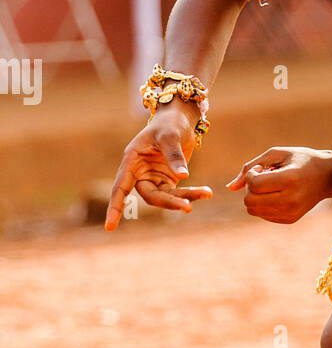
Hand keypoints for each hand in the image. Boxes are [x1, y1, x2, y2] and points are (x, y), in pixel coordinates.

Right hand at [104, 108, 212, 231]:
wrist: (179, 120)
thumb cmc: (169, 124)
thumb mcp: (170, 136)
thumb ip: (174, 155)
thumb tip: (183, 176)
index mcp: (131, 161)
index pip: (120, 188)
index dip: (115, 207)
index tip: (110, 227)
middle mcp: (139, 172)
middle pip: (150, 196)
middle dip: (169, 202)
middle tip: (187, 206)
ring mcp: (154, 178)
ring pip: (166, 197)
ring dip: (185, 197)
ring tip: (206, 193)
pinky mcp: (168, 181)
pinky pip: (178, 192)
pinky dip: (192, 193)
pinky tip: (206, 192)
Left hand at [226, 146, 331, 223]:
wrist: (327, 176)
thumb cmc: (300, 160)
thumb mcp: (277, 154)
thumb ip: (250, 166)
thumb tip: (230, 188)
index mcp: (290, 180)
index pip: (254, 185)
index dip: (251, 175)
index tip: (262, 168)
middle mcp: (291, 200)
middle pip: (250, 201)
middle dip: (250, 189)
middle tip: (263, 178)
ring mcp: (291, 212)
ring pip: (253, 211)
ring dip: (255, 197)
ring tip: (269, 186)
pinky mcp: (290, 219)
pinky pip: (263, 215)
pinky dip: (264, 204)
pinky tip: (277, 194)